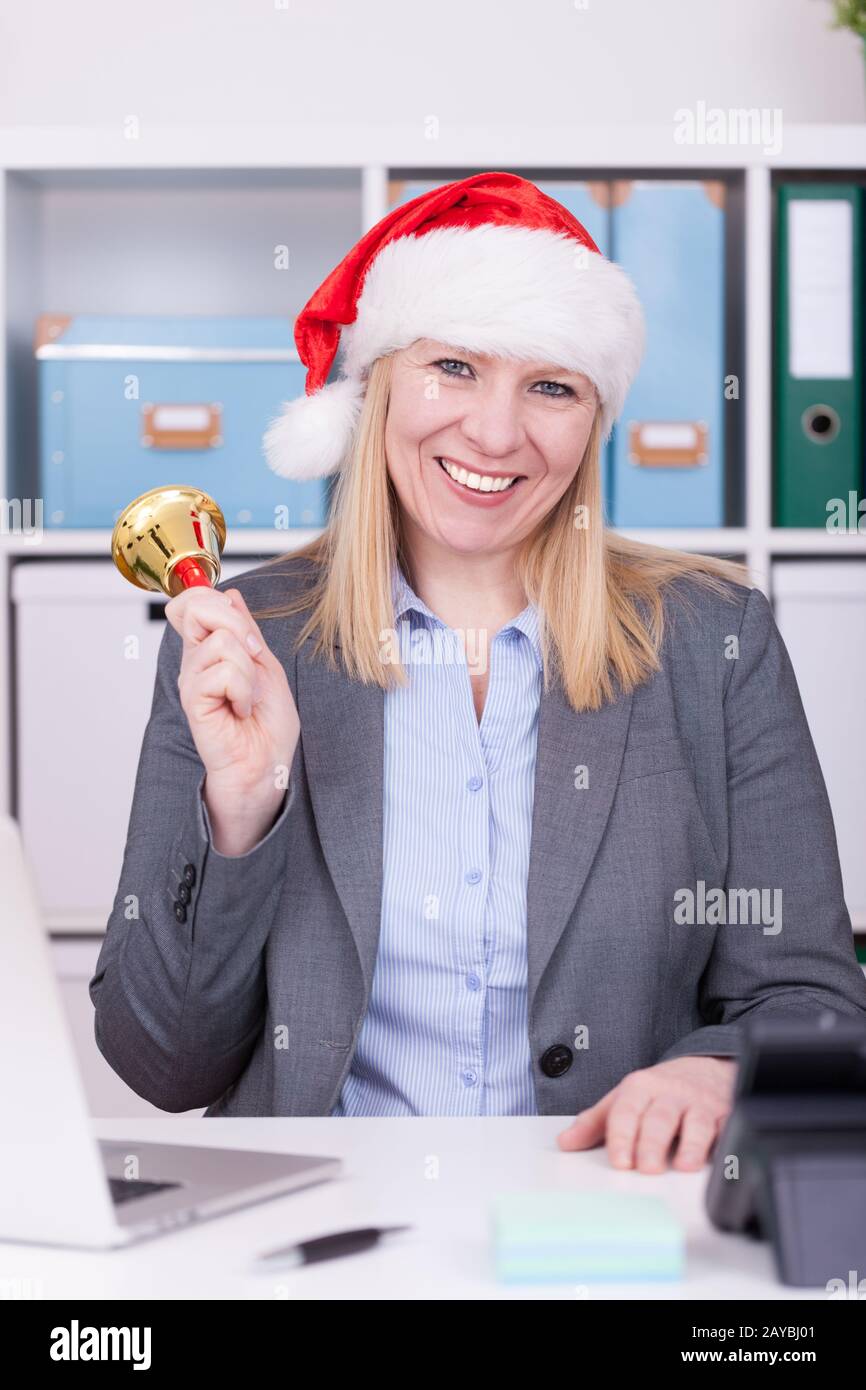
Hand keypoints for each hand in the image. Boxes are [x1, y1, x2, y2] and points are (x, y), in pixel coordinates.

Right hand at [164, 585, 299, 845]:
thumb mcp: (265, 664)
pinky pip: (223, 672)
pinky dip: (243, 691)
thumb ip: (245, 630)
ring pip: (222, 642)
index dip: (215, 599)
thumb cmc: (266, 724)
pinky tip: (240, 710)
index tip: (243, 630)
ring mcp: (192, 679)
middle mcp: (195, 660)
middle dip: (236, 624)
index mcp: (210, 648)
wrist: (265, 764)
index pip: (191, 600)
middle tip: (253, 658)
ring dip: (248, 670)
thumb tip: (230, 594)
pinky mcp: (193, 700)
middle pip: (196, 604)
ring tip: (247, 696)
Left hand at [556, 1056, 736, 1173]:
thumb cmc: (659, 1091)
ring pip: (694, 1123)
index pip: (627, 1111)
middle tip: (646, 1169)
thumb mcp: (624, 1098)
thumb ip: (594, 1122)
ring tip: (682, 1166)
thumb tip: (565, 1143)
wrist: (708, 1067)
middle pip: (659, 1118)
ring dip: (690, 1145)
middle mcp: (670, 1094)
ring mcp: (699, 1104)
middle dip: (652, 1143)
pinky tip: (716, 1160)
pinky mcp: (725, 1114)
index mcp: (640, 1088)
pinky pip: (725, 1128)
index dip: (622, 1136)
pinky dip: (723, 1143)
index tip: (619, 1161)